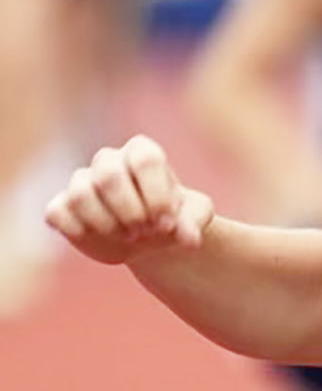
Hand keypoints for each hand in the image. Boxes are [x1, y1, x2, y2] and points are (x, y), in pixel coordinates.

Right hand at [46, 136, 214, 265]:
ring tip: (127, 237)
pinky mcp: (63, 207)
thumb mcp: (194, 217)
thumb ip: (195, 221)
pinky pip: (57, 212)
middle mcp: (108, 161)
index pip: (144, 159)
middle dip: (130, 212)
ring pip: (80, 194)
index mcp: (142, 152)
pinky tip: (100, 239)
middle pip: (108, 175)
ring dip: (107, 224)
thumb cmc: (173, 217)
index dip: (157, 194)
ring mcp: (82, 182)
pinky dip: (77, 229)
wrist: (151, 237)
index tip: (168, 222)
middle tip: (146, 232)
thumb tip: (188, 237)